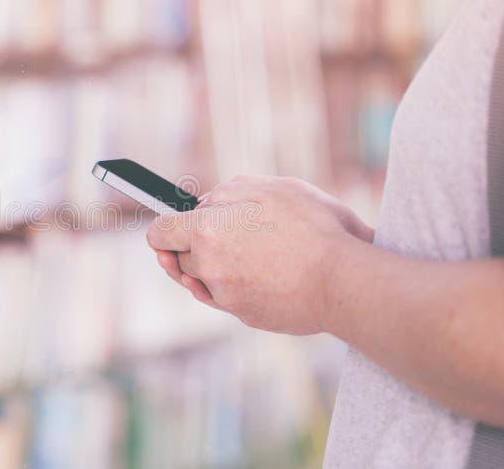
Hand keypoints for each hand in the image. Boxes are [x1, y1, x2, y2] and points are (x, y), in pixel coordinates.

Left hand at [146, 176, 372, 334]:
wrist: (344, 281)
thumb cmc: (313, 228)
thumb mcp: (271, 188)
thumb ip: (229, 192)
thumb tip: (206, 204)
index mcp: (207, 231)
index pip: (159, 233)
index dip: (164, 226)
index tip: (172, 225)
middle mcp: (208, 267)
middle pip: (182, 257)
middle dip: (197, 244)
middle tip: (227, 232)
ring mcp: (226, 296)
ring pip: (204, 279)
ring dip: (215, 266)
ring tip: (247, 252)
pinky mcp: (245, 316)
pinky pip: (228, 298)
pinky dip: (235, 285)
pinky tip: (256, 272)